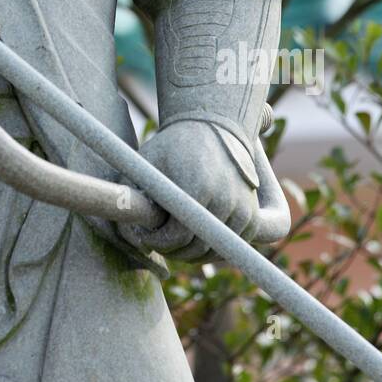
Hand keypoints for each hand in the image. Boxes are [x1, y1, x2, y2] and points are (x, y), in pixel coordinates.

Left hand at [117, 120, 258, 263]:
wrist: (214, 128)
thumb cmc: (172, 146)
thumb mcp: (146, 163)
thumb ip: (131, 195)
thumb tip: (129, 235)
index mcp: (199, 186)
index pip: (178, 235)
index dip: (158, 241)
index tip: (145, 235)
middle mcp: (226, 199)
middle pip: (197, 247)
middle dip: (172, 250)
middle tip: (156, 241)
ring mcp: (243, 209)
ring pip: (214, 251)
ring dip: (192, 252)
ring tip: (172, 239)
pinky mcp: (252, 216)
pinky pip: (231, 246)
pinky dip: (212, 247)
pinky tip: (193, 237)